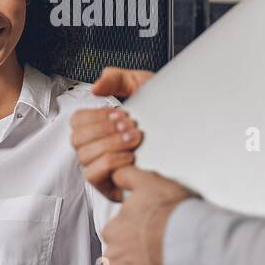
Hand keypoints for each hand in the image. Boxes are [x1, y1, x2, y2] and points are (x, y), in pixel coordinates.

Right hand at [70, 67, 154, 201]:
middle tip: (129, 126)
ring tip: (134, 139)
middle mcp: (96, 146)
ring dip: (110, 144)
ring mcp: (101, 167)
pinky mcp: (108, 184)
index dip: (96, 116)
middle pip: (77, 138)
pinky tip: (131, 156)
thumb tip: (96, 87)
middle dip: (104, 129)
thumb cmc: (163, 111)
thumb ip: (116, 79)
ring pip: (84, 156)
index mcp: (99, 125)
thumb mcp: (140, 85)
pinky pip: (93, 175)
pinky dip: (110, 162)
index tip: (119, 114)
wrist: (187, 131)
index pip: (77, 121)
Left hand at [100, 166, 194, 264]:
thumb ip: (128, 177)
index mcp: (114, 229)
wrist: (188, 241)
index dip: (136, 238)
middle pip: (122, 260)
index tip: (151, 238)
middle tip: (159, 256)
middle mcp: (113, 255)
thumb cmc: (174, 213)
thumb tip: (117, 172)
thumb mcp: (150, 182)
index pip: (119, 236)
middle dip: (137, 260)